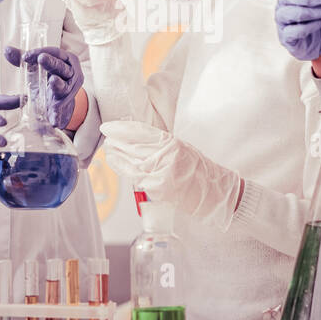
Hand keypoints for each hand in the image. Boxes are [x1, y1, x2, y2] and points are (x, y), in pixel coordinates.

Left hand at [4, 44, 83, 128]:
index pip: (55, 52)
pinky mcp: (64, 107)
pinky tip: (53, 121)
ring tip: (52, 82)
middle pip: (61, 67)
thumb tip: (6, 49)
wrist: (59, 101)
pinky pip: (61, 111)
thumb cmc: (47, 78)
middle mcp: (72, 74)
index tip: (25, 56)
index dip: (40, 51)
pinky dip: (57, 115)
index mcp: (66, 60)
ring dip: (58, 85)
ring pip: (64, 86)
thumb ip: (21, 59)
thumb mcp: (35, 68)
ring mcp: (70, 91)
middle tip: (41, 59)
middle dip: (52, 63)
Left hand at [99, 120, 240, 227]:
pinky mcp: (158, 189)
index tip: (109, 126)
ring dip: (116, 156)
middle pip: (133, 147)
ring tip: (108, 150)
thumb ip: (160, 144)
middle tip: (106, 137)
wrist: (214, 192)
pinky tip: (115, 163)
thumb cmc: (199, 169)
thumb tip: (135, 139)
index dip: (122, 129)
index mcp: (172, 143)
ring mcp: (161, 174)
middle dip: (116, 142)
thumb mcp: (181, 148)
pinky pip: (136, 177)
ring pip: (131, 162)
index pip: (141, 132)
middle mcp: (166, 157)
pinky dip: (123, 169)